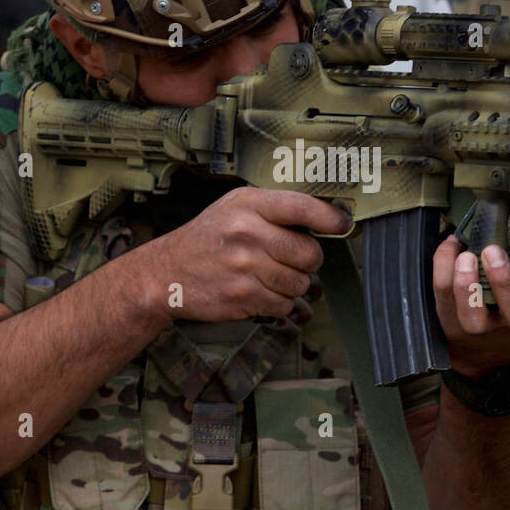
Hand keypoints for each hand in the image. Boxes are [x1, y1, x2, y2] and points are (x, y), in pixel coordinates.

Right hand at [134, 187, 350, 323]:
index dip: (330, 217)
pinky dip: (280, 302)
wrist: (165, 273)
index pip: (302, 207)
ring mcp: (245, 267)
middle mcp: (247, 233)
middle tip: (294, 259)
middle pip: (309, 253)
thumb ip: (274, 209)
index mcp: (249, 205)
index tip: (344, 224)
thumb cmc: (208, 238)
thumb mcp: (234, 207)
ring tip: (271, 275)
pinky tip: (261, 291)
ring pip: (300, 283)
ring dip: (293, 284)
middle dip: (308, 260)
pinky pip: (284, 304)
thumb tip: (324, 218)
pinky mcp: (243, 297)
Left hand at [432, 235, 509, 378]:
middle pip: (471, 307)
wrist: (489, 361)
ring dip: (446, 264)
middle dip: (466, 280)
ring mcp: (458, 326)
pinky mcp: (441, 319)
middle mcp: (486, 329)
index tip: (494, 251)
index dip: (502, 277)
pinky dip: (440, 264)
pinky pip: (436, 290)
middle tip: (467, 253)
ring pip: (445, 295)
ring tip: (455, 242)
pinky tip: (449, 247)